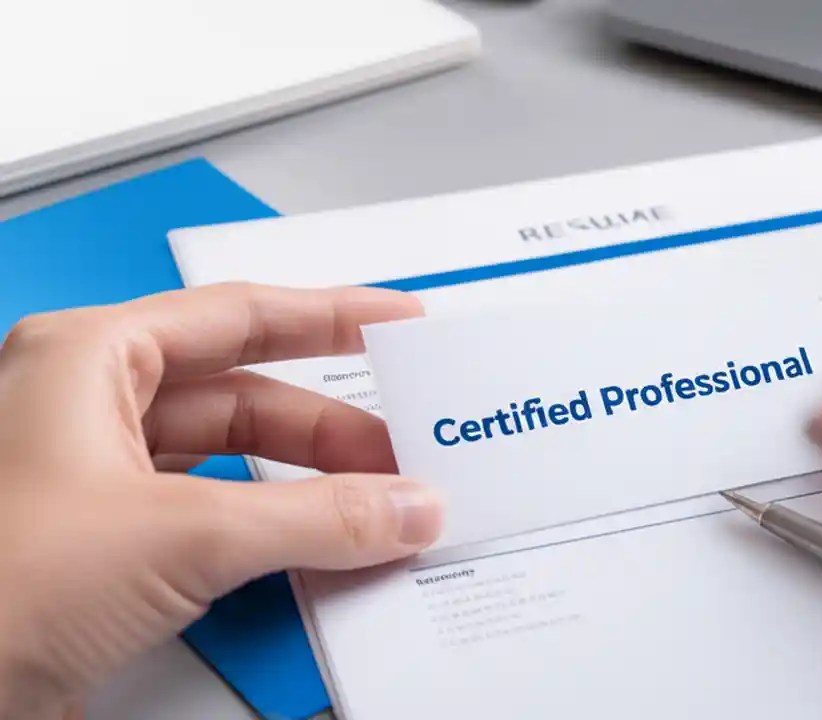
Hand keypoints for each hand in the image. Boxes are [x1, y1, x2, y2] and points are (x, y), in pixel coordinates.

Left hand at [0, 284, 441, 718]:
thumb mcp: (182, 535)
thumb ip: (316, 517)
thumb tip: (405, 506)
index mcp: (88, 361)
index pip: (237, 315)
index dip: (328, 315)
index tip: (394, 323)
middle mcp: (87, 410)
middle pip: (243, 395)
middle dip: (332, 427)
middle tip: (407, 449)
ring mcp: (94, 483)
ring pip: (230, 462)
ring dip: (307, 484)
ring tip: (379, 502)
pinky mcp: (103, 550)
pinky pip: (213, 519)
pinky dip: (273, 531)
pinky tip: (320, 547)